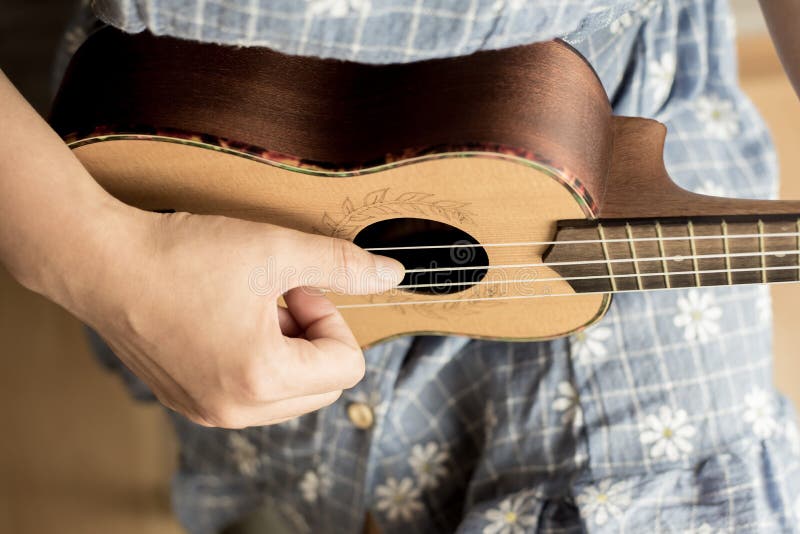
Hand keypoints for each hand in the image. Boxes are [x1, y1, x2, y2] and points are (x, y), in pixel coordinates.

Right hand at [73, 210, 403, 427]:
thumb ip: (343, 265)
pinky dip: (256, 360)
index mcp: (262, 379)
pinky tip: (227, 321)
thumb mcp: (277, 250)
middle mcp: (236, 410)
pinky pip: (251, 395)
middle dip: (313, 338)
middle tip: (280, 295)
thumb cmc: (183, 256)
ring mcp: (208, 412)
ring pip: (289, 393)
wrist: (101, 262)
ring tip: (252, 306)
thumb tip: (394, 274)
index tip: (298, 286)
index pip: (347, 367)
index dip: (331, 318)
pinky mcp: (189, 403)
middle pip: (322, 386)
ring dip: (287, 349)